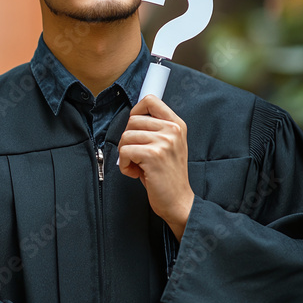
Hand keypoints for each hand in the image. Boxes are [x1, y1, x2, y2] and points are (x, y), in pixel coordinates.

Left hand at [117, 95, 194, 239]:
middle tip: (135, 155)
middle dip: (127, 138)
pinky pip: (125, 151)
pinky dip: (124, 165)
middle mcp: (173, 130)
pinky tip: (135, 173)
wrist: (178, 201)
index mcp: (177, 124)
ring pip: (126, 136)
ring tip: (137, 165)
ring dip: (125, 153)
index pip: (151, 100)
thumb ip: (155, 129)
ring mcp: (164, 142)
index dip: (136, 110)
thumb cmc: (167, 175)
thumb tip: (132, 116)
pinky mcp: (154, 155)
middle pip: (133, 120)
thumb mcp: (167, 145)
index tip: (133, 127)